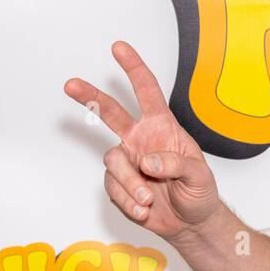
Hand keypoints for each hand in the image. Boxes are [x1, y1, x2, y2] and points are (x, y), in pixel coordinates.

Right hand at [64, 41, 219, 240]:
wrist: (190, 223)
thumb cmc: (199, 192)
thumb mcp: (200, 175)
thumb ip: (177, 164)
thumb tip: (147, 159)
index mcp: (163, 127)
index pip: (147, 92)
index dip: (134, 68)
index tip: (119, 47)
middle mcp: (140, 139)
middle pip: (111, 112)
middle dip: (90, 97)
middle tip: (70, 84)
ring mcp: (127, 161)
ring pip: (114, 163)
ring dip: (131, 183)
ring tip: (149, 199)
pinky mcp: (118, 184)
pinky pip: (114, 189)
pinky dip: (129, 201)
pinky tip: (145, 208)